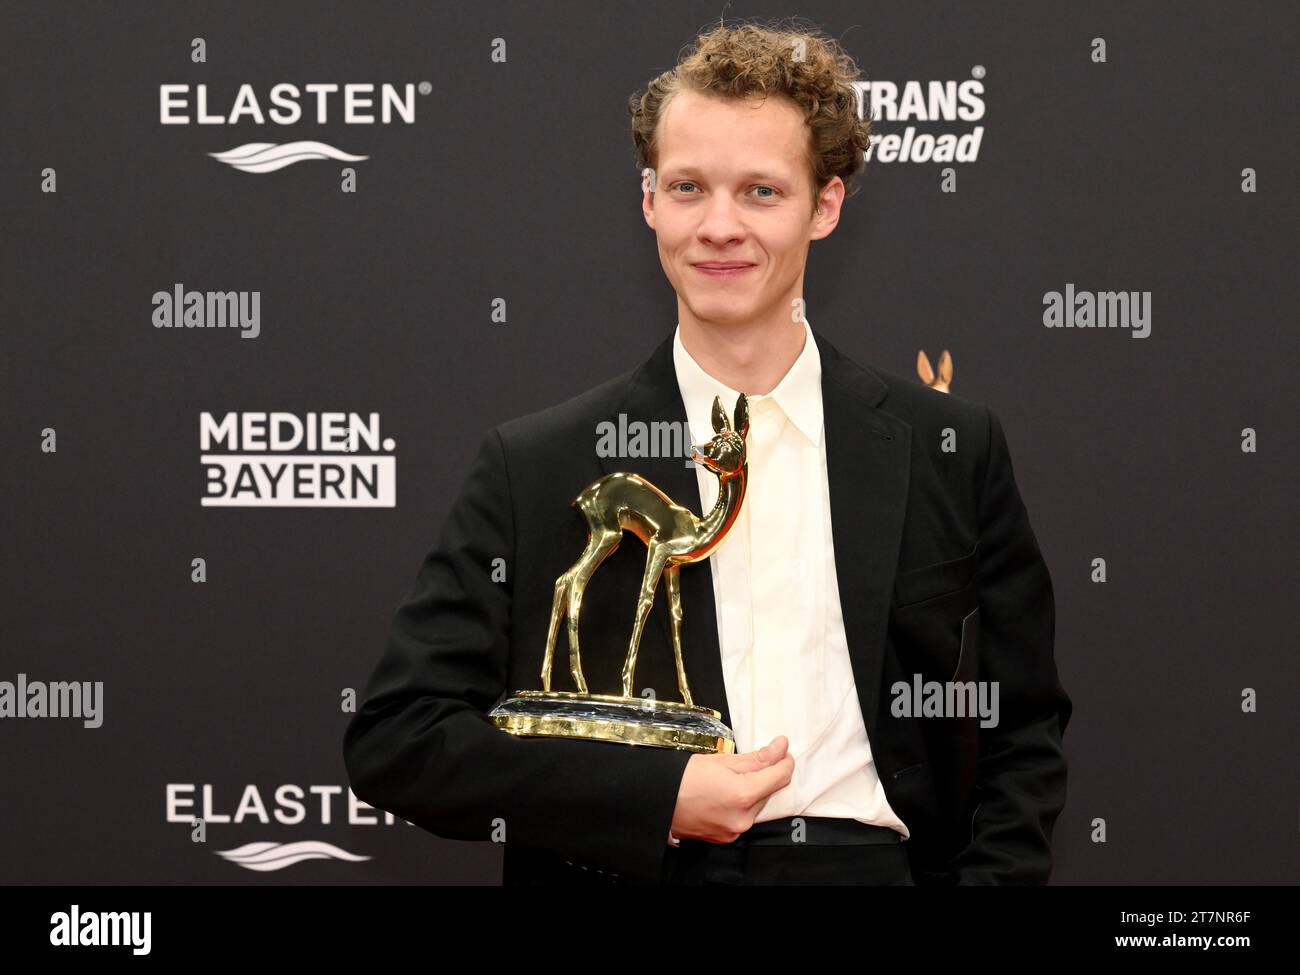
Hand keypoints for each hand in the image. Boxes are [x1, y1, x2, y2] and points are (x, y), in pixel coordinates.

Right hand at [668, 736, 794, 843]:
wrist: (657, 801)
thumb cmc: (681, 779)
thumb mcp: (721, 760)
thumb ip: (756, 757)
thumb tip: (780, 748)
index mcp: (743, 795)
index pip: (780, 776)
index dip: (783, 760)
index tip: (781, 750)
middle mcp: (742, 818)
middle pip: (769, 791)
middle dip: (763, 775)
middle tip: (743, 764)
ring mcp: (735, 830)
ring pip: (757, 805)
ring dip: (751, 791)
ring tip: (727, 780)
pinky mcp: (727, 837)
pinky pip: (744, 817)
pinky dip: (740, 805)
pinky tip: (723, 794)